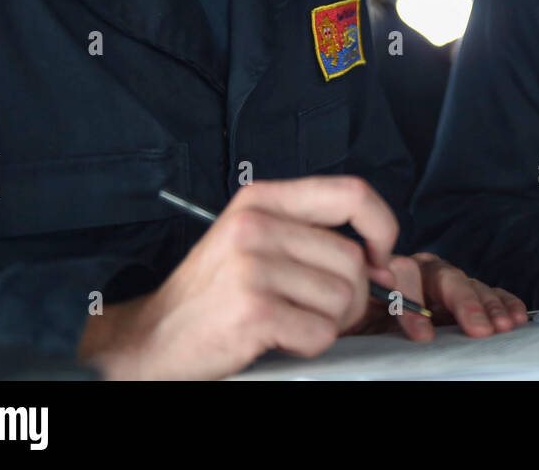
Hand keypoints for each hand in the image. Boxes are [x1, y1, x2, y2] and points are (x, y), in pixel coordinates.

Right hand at [78, 176, 400, 379]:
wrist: (150, 340)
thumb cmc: (211, 295)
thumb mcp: (256, 241)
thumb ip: (313, 236)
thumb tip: (388, 260)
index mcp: (263, 199)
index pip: (352, 193)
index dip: (383, 225)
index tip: (382, 255)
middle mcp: (256, 225)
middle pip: (352, 259)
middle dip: (349, 295)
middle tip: (314, 309)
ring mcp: (252, 267)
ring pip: (342, 298)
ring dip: (327, 322)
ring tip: (288, 321)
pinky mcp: (253, 310)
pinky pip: (320, 332)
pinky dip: (308, 344)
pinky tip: (277, 338)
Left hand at [348, 253, 528, 340]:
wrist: (370, 326)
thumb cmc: (361, 324)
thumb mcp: (355, 318)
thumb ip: (360, 312)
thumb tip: (359, 314)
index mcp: (388, 272)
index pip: (404, 275)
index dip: (414, 305)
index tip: (422, 336)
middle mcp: (421, 270)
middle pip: (445, 276)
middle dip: (464, 303)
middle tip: (479, 329)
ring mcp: (447, 281)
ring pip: (470, 285)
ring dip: (489, 306)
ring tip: (503, 326)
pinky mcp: (468, 294)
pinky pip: (490, 293)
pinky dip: (504, 303)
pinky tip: (516, 316)